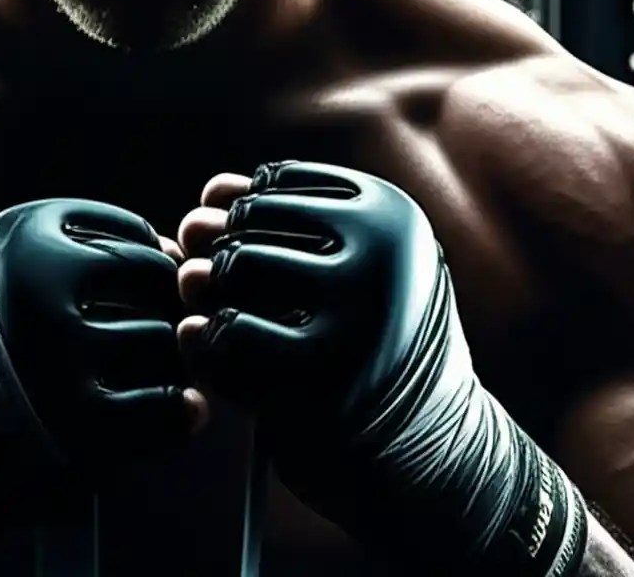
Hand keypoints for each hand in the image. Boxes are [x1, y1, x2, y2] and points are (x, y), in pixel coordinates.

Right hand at [0, 199, 204, 574]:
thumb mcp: (6, 270)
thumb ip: (89, 253)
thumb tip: (182, 257)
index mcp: (22, 233)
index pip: (136, 234)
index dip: (139, 272)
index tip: (114, 304)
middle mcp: (41, 286)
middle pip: (160, 283)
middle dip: (157, 313)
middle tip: (132, 342)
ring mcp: (61, 357)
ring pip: (169, 343)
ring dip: (163, 364)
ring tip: (129, 378)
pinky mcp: (79, 427)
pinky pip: (173, 406)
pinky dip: (176, 412)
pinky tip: (153, 413)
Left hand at [175, 161, 587, 574]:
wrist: (426, 451)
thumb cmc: (370, 339)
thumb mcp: (350, 263)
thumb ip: (276, 218)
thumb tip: (210, 194)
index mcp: (391, 216)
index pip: (270, 183)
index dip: (243, 219)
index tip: (259, 258)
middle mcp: (379, 260)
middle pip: (242, 224)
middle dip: (219, 256)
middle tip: (228, 292)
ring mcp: (350, 323)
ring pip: (228, 273)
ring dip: (208, 297)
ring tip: (229, 321)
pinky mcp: (316, 388)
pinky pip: (220, 338)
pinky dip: (207, 345)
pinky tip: (230, 359)